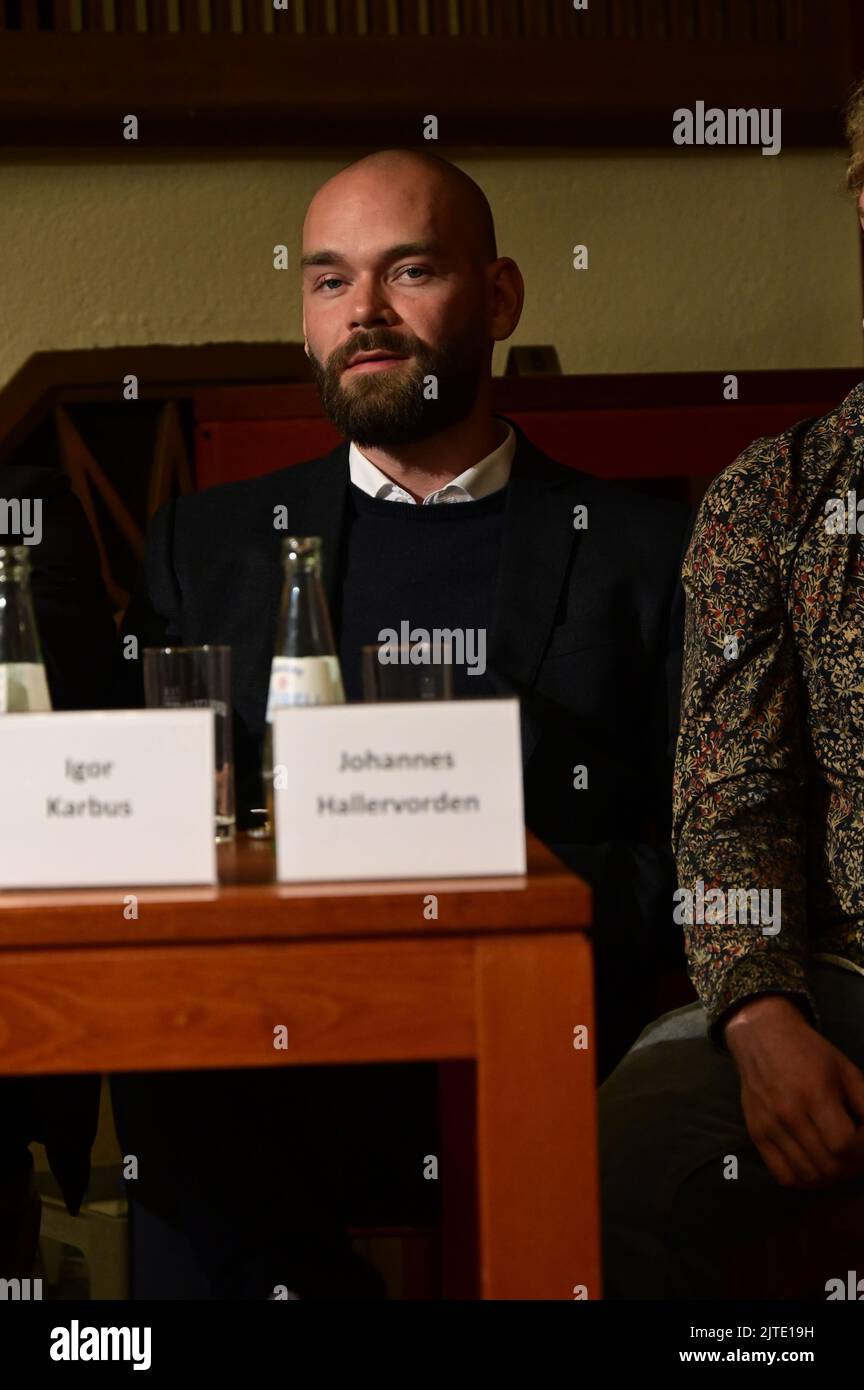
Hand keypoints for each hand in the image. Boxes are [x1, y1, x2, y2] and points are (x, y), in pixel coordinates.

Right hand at [724, 994, 863, 1188]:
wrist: (761, 1037)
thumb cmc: (809, 1052)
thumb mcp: (846, 1070)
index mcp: (815, 1093)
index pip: (844, 1144)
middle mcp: (788, 1113)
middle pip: (829, 1165)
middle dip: (853, 1166)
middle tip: (858, 1154)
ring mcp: (769, 1126)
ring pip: (809, 1176)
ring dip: (832, 1176)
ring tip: (840, 1161)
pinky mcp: (756, 1134)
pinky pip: (783, 1175)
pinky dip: (805, 1181)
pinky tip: (816, 1167)